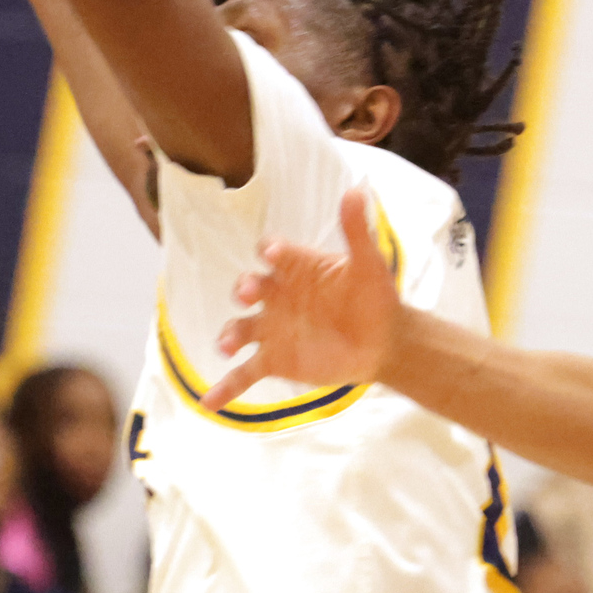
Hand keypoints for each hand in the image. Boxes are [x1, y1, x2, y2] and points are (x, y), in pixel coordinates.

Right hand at [204, 189, 401, 407]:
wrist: (383, 341)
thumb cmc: (373, 297)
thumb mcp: (368, 265)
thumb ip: (358, 231)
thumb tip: (358, 190)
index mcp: (295, 268)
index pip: (273, 253)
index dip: (271, 250)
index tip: (275, 254)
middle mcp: (276, 296)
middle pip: (247, 286)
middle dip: (243, 287)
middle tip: (247, 293)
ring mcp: (271, 329)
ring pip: (238, 330)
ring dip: (228, 336)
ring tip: (227, 346)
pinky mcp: (274, 360)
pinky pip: (243, 374)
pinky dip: (224, 388)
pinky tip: (208, 402)